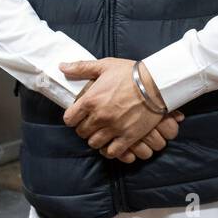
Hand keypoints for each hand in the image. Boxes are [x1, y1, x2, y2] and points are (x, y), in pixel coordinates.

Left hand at [60, 58, 179, 160]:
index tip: (79, 115)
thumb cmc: (130, 73)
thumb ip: (81, 67)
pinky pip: (112, 152)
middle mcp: (100, 117)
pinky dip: (110, 150)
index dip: (73, 118)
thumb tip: (62, 67)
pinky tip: (112, 144)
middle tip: (92, 124)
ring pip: (95, 143)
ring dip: (96, 139)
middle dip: (85, 128)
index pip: (69, 119)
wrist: (156, 83)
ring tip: (102, 133)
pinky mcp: (128, 137)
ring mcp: (114, 128)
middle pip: (82, 132)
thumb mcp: (105, 65)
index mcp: (91, 100)